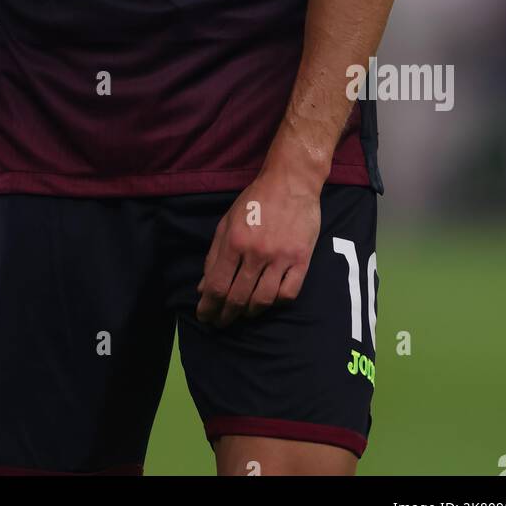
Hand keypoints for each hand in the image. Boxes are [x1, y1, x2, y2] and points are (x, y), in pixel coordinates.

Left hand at [195, 168, 321, 327]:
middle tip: (220, 323)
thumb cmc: (255, 201)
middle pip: (237, 297)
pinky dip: (276, 304)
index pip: (217, 285)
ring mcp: (281, 257)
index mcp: (234, 241)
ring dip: (249, 313)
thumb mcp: (227, 222)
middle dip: (225, 315)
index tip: (204, 317)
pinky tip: (268, 302)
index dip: (208, 306)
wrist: (291, 182)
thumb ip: (214, 255)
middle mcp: (256, 252)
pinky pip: (288, 294)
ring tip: (243, 315)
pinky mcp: (302, 260)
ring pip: (262, 300)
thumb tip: (203, 287)